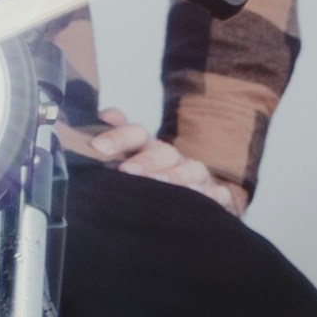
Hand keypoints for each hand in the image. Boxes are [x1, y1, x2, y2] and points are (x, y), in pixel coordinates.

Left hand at [96, 127, 246, 212]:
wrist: (194, 198)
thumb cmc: (155, 179)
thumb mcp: (131, 160)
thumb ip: (114, 141)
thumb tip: (100, 118)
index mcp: (150, 148)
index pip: (136, 134)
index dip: (117, 137)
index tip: (97, 147)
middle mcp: (174, 159)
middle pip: (163, 152)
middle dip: (146, 160)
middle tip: (127, 170)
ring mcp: (197, 176)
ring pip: (192, 170)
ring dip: (176, 176)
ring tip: (160, 183)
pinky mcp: (218, 196)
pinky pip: (218, 193)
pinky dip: (212, 194)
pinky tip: (200, 197)